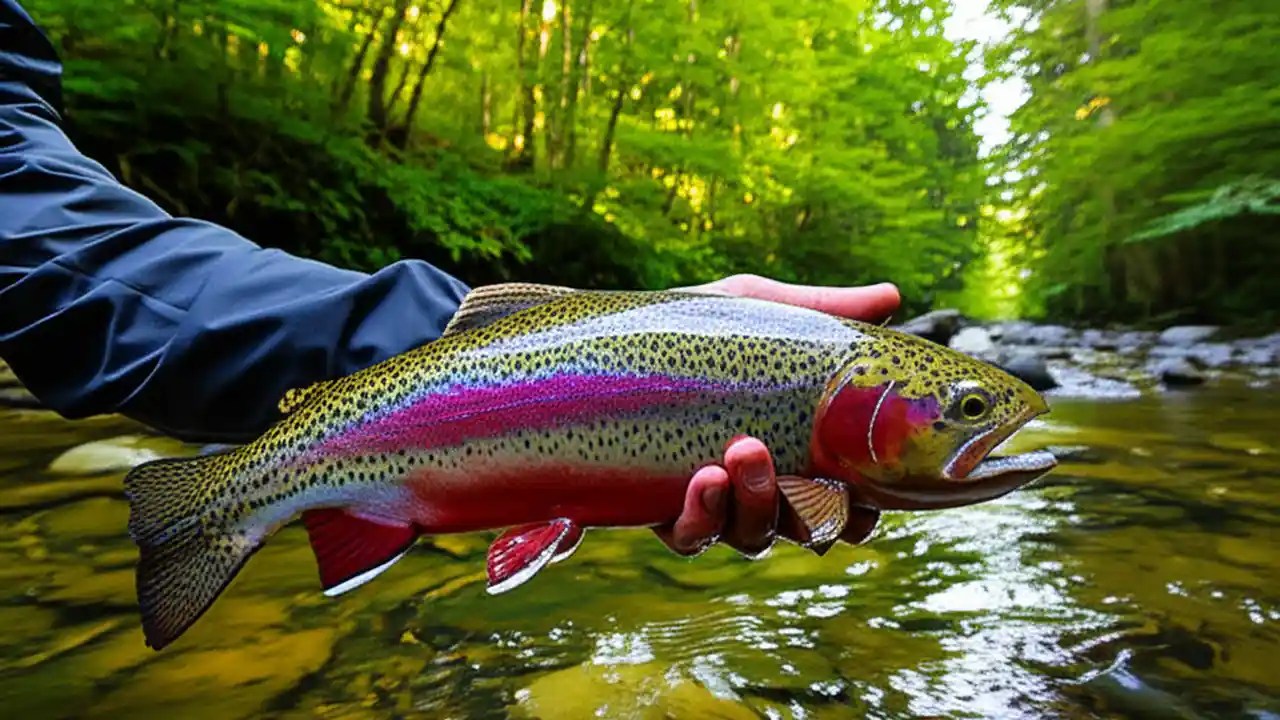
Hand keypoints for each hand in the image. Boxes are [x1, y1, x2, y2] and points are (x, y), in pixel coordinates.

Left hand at [652, 275, 899, 557]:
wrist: (607, 335)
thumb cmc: (694, 326)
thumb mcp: (757, 309)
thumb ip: (822, 310)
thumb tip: (893, 298)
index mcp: (792, 451)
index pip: (838, 504)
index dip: (856, 516)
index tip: (862, 503)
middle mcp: (755, 489)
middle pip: (797, 528)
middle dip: (796, 506)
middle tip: (763, 450)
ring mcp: (710, 505)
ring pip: (746, 536)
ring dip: (750, 505)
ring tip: (730, 457)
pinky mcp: (660, 512)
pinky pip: (688, 537)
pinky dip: (697, 518)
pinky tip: (701, 482)